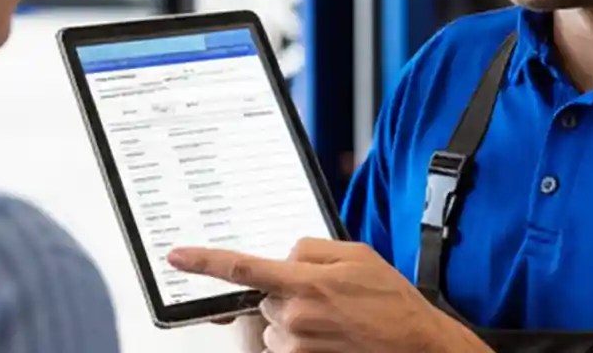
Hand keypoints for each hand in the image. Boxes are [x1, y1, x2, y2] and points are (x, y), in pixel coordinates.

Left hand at [167, 238, 491, 352]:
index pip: (242, 268)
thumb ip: (311, 249)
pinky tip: (334, 334)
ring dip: (296, 317)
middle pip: (265, 296)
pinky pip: (288, 343)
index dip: (203, 261)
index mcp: (304, 282)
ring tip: (337, 318)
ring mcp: (296, 344)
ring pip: (275, 322)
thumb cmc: (390, 301)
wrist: (416, 346)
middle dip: (286, 290)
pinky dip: (304, 337)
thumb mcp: (356, 254)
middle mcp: (293, 316)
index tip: (176, 256)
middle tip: (327, 295)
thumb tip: (285, 256)